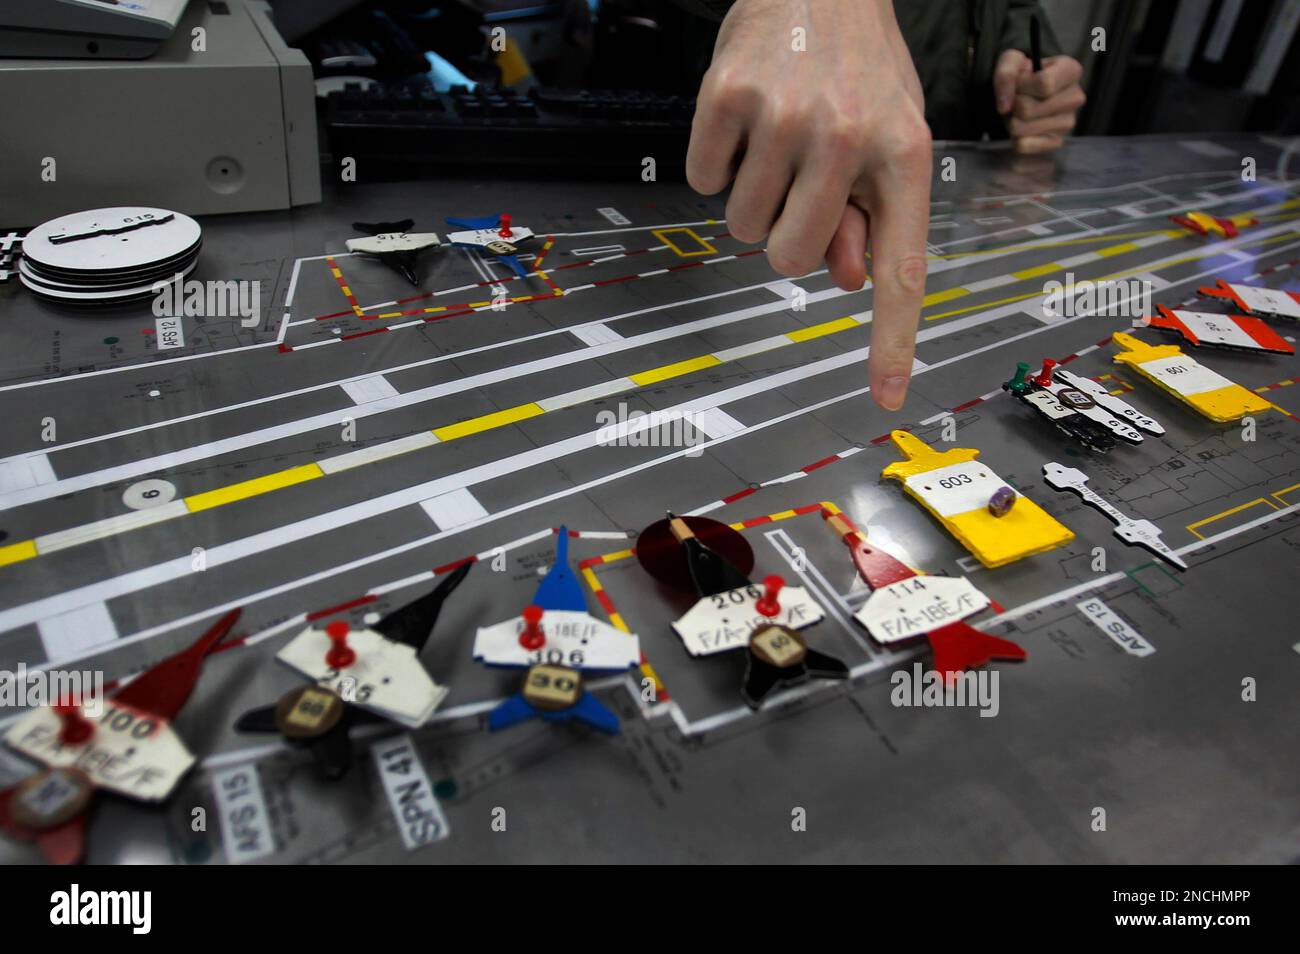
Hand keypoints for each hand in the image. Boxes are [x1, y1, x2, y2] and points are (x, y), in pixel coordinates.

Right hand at [686, 0, 931, 410]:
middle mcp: (847, 137)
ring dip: (752, 196)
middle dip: (787, 235)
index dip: (892, 338)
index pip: (901, 266)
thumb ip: (869, 212)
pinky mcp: (727, 96)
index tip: (887, 397)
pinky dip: (714, 162)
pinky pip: (702, 180)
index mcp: (903, 154)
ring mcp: (783, 117)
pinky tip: (744, 119)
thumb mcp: (889, 132)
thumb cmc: (859, 64)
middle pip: (792, 257)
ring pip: (743, 224)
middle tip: (799, 182)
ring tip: (777, 137)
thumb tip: (844, 277)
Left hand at [994, 51, 1084, 153]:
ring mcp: (1068, 122)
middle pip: (1029, 109)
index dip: (1021, 85)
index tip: (1019, 82)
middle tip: (1017, 99)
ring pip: (1022, 128)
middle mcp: (1075, 97)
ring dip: (1011, 121)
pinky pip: (1023, 145)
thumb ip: (1006, 74)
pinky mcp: (1056, 142)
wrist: (1027, 94)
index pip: (1044, 84)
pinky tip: (1022, 127)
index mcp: (1071, 70)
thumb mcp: (1012, 61)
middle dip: (1013, 104)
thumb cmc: (1024, 74)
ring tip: (1020, 112)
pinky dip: (1014, 137)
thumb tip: (1005, 105)